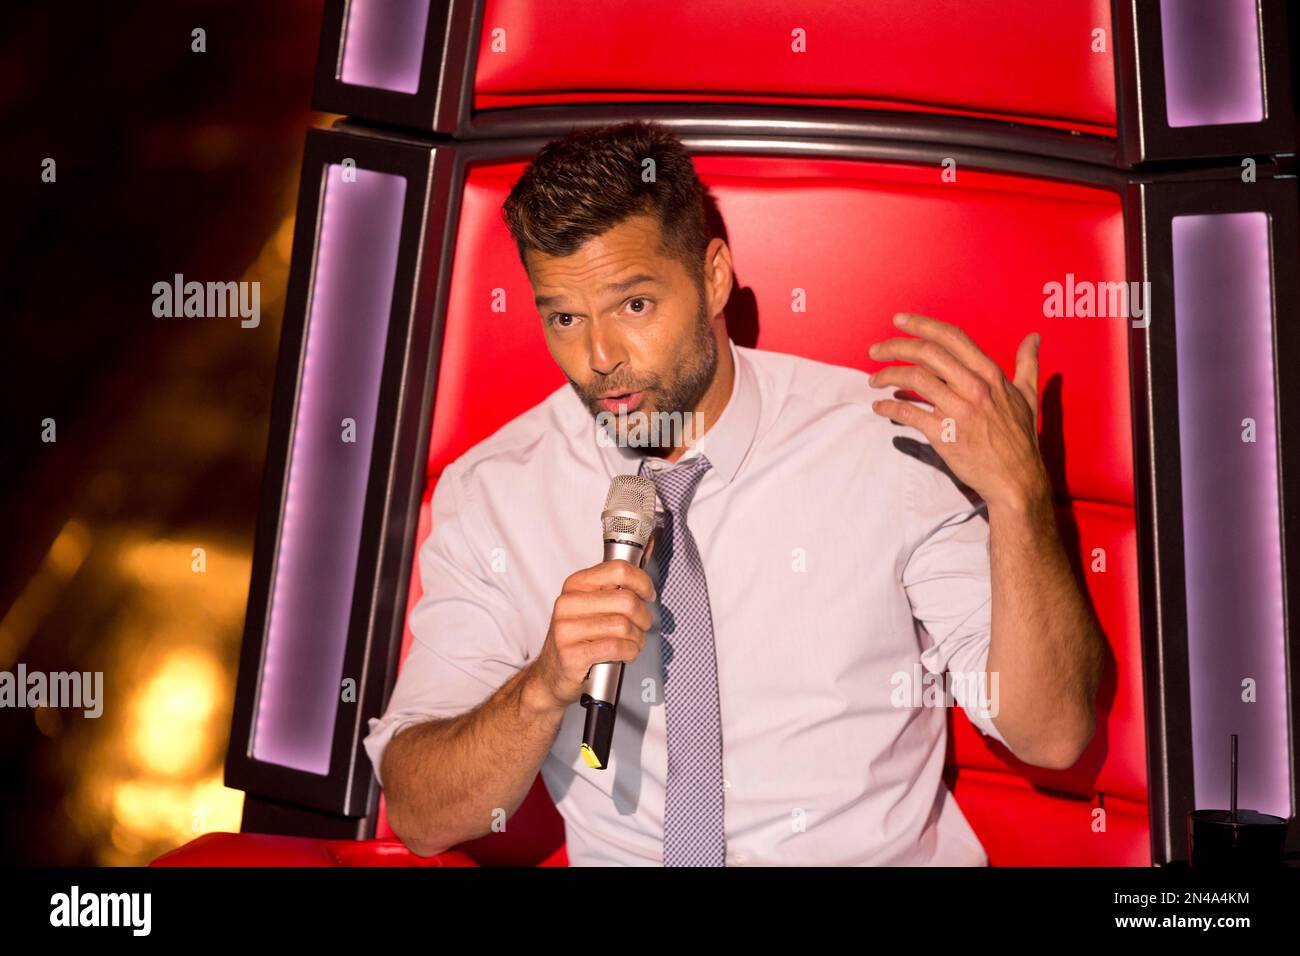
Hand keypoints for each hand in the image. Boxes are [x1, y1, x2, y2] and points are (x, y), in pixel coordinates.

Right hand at [526, 558, 656, 711]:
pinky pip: (615, 647)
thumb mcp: (592, 605)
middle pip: (626, 600)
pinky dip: (629, 652)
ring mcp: (567, 629)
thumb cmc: (578, 638)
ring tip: (633, 642)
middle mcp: (568, 603)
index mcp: (575, 584)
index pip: (619, 570)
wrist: (552, 674)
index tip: (648, 595)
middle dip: (644, 616)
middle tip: (642, 625)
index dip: (642, 582)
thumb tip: (646, 551)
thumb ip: (617, 583)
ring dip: (637, 638)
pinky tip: (626, 653)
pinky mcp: (572, 654)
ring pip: (623, 626)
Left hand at [866, 312, 1048, 510]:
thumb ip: (1027, 364)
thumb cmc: (1022, 439)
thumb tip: (1034, 337)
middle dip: (895, 346)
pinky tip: (879, 407)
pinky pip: (908, 413)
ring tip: (874, 380)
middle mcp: (973, 387)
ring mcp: (958, 411)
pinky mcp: (944, 435)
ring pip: (914, 379)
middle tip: (875, 350)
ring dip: (887, 375)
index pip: (951, 338)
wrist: (1016, 480)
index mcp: (990, 374)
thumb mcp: (1028, 396)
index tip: (899, 320)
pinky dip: (888, 408)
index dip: (922, 325)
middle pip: (927, 353)